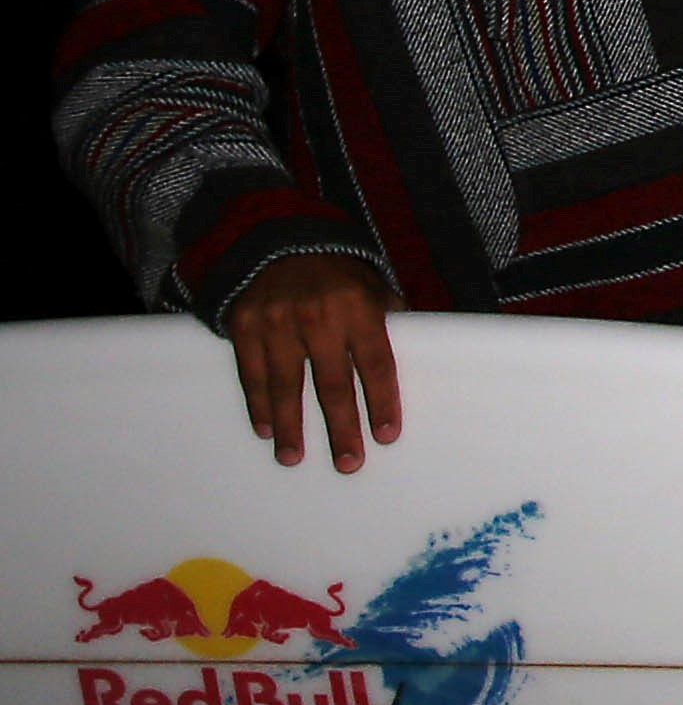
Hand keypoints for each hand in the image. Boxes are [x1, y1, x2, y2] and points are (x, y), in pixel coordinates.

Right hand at [230, 254, 399, 471]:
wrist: (276, 242)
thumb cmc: (335, 272)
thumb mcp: (372, 285)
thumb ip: (389, 318)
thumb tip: (417, 349)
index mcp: (358, 306)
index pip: (376, 362)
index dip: (383, 400)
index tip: (387, 435)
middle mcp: (318, 315)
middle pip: (333, 382)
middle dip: (342, 426)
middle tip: (348, 463)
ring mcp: (277, 321)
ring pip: (286, 385)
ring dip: (292, 426)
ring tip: (295, 458)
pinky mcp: (244, 326)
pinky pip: (251, 374)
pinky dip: (258, 405)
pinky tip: (267, 430)